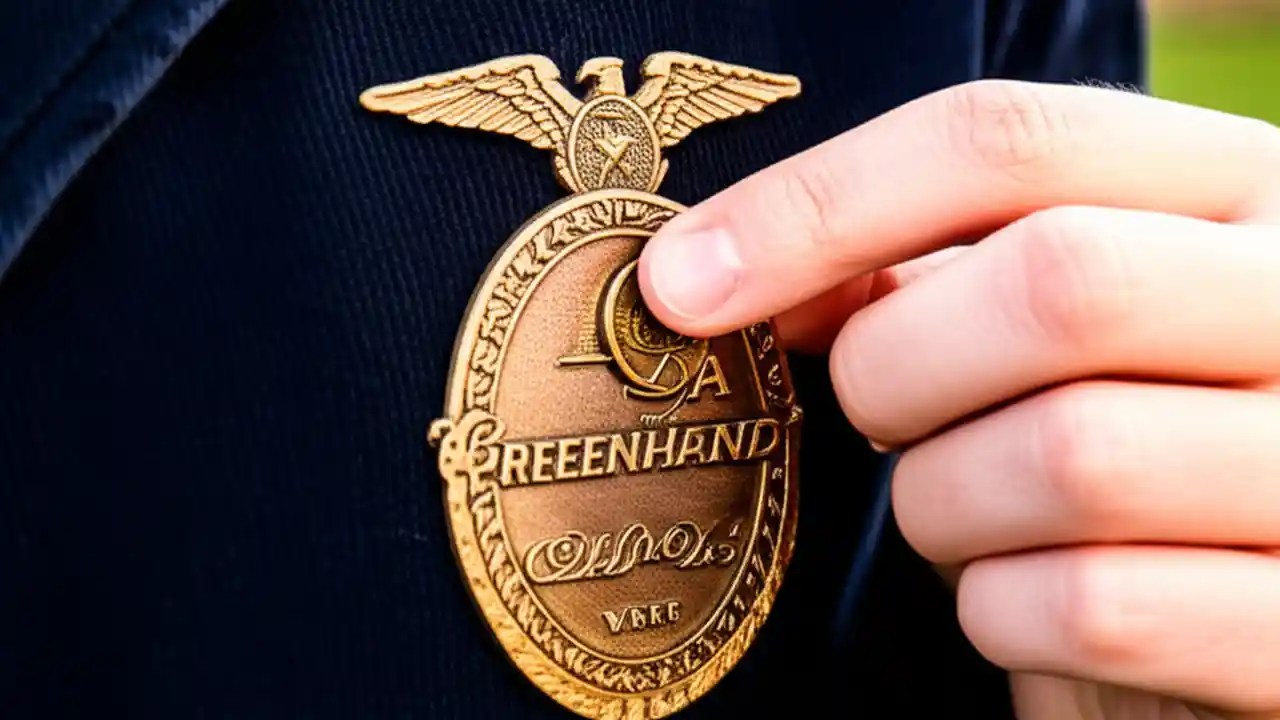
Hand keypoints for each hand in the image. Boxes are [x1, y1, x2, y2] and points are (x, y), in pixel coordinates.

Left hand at [637, 80, 1279, 718]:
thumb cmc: (1109, 442)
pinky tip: (1019, 601)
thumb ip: (916, 275)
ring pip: (1071, 457)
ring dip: (946, 506)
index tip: (680, 285)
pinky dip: (1003, 614)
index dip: (820, 204)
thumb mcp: (1032, 330)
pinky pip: (1097, 607)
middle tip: (880, 422)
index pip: (1010, 139)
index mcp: (1237, 187)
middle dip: (898, 371)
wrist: (1237, 597)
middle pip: (1057, 283)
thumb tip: (715, 273)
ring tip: (966, 514)